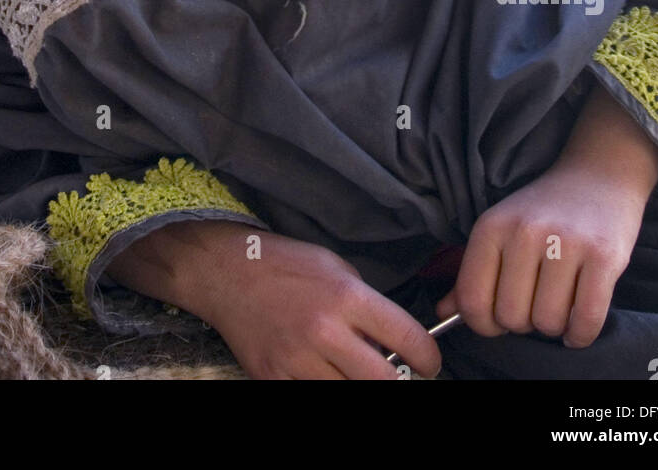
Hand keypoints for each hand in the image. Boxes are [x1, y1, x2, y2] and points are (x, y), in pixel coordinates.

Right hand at [193, 230, 442, 379]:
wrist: (226, 271)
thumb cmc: (285, 263)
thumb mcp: (335, 267)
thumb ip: (365, 304)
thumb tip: (387, 341)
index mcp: (347, 296)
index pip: (407, 338)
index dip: (429, 358)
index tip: (430, 364)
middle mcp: (325, 331)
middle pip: (384, 381)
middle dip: (400, 381)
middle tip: (400, 375)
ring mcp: (297, 359)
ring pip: (350, 394)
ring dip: (360, 385)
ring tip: (357, 370)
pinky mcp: (274, 378)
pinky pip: (312, 394)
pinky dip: (324, 384)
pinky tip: (324, 371)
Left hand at [434, 162, 646, 347]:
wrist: (597, 178)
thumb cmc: (542, 212)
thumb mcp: (500, 230)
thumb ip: (472, 273)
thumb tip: (443, 313)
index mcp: (491, 227)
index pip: (472, 299)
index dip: (484, 324)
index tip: (498, 321)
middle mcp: (524, 232)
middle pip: (511, 317)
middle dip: (523, 324)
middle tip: (534, 305)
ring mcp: (566, 243)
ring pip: (548, 322)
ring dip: (554, 327)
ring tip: (558, 305)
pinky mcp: (603, 256)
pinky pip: (586, 319)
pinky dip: (581, 335)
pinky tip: (578, 326)